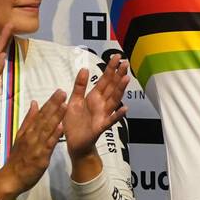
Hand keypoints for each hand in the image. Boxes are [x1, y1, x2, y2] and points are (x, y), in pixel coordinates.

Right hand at [0, 91, 66, 199]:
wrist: (11, 179)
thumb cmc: (18, 158)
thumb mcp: (21, 136)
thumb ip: (29, 119)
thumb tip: (35, 102)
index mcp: (28, 131)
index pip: (39, 114)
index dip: (50, 102)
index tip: (59, 91)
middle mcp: (31, 136)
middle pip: (43, 118)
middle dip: (54, 104)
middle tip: (63, 92)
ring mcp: (35, 146)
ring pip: (46, 129)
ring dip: (55, 116)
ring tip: (64, 105)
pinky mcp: (40, 157)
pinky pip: (48, 145)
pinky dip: (54, 135)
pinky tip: (61, 127)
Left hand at [62, 57, 130, 177]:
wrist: (74, 143)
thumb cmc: (74, 122)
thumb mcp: (73, 101)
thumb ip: (79, 86)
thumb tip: (85, 69)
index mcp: (94, 97)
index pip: (105, 80)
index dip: (110, 68)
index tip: (117, 57)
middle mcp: (101, 104)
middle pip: (112, 87)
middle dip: (118, 75)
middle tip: (125, 62)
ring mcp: (103, 114)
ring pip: (114, 100)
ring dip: (120, 90)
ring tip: (126, 79)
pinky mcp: (101, 126)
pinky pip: (110, 120)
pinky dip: (118, 115)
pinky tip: (124, 109)